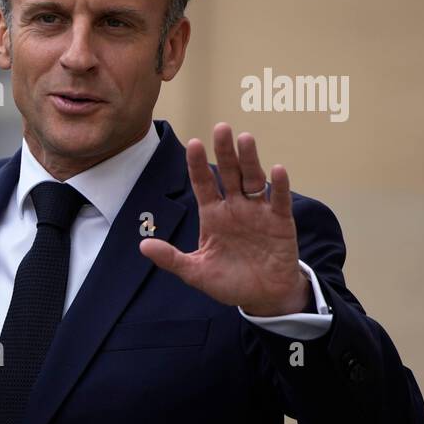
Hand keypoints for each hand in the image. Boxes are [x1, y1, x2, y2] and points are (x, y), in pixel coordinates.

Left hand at [139, 122, 309, 316]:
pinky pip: (280, 200)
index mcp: (213, 215)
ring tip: (245, 139)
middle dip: (225, 152)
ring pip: (253, 180)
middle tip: (221, 127)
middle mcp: (235, 207)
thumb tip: (143, 245)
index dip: (198, 165)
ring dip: (250, 160)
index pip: (203, 184)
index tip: (193, 143)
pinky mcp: (280, 222)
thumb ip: (171, 258)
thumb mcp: (195, 272)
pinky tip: (277, 169)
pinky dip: (280, 186)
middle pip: (229, 173)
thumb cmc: (228, 282)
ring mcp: (258, 212)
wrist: (263, 296)